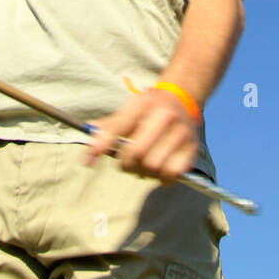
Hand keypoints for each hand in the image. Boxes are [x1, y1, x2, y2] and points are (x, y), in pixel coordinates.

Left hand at [83, 87, 198, 183]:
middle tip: (125, 164)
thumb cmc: (149, 109)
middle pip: (136, 153)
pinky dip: (161, 178)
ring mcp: (180, 132)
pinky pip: (171, 173)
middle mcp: (164, 116)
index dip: (100, 146)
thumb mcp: (130, 109)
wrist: (182, 100)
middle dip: (125, 164)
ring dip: (143, 172)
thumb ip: (109, 126)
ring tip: (142, 166)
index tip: (87, 162)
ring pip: (153, 166)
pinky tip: (159, 169)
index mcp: (144, 104)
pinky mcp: (191, 148)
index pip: (117, 128)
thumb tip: (88, 138)